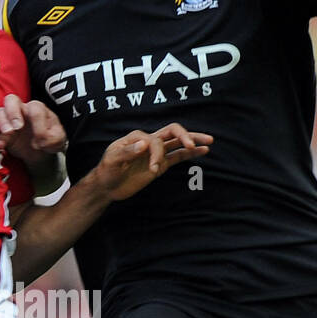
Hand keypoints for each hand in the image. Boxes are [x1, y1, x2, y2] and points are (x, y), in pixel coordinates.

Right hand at [0, 94, 66, 162]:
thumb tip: (39, 139)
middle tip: (17, 127)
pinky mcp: (3, 133)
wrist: (42, 154)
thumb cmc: (50, 141)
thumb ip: (52, 138)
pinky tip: (2, 146)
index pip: (35, 108)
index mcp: (37, 109)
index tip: (41, 138)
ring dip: (3, 122)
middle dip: (13, 112)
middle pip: (11, 100)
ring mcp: (10, 121)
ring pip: (0, 112)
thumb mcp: (58, 140)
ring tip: (9, 134)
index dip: (38, 122)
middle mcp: (22, 111)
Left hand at [94, 124, 211, 200]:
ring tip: (209, 141)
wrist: (107, 185)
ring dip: (192, 140)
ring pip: (178, 142)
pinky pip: (178, 157)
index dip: (157, 153)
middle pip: (172, 131)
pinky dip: (190, 154)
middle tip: (192, 144)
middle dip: (184, 136)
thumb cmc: (107, 171)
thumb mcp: (112, 160)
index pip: (155, 139)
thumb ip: (127, 151)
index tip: (153, 169)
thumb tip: (144, 143)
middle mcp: (149, 141)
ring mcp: (156, 153)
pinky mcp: (160, 165)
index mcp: (137, 137)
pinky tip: (203, 151)